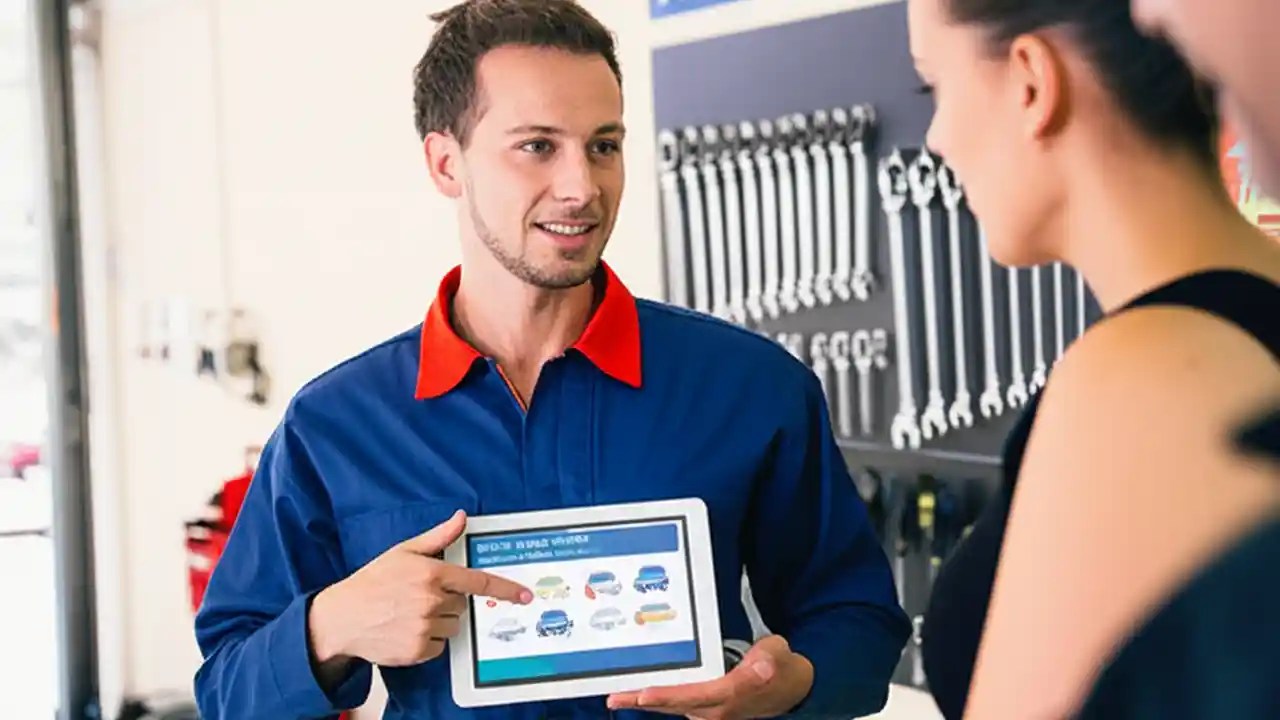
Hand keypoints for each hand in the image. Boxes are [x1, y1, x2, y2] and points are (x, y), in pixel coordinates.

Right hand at [309, 510, 531, 667]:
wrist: (342, 618)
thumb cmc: (372, 582)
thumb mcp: (404, 552)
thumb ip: (438, 537)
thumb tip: (461, 517)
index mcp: (431, 573)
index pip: (477, 581)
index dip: (505, 588)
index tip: (524, 595)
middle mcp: (430, 600)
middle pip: (462, 604)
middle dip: (447, 601)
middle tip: (420, 597)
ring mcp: (424, 627)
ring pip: (453, 625)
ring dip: (439, 621)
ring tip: (410, 614)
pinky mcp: (417, 649)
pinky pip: (439, 646)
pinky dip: (428, 641)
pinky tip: (407, 629)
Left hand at [606, 635, 813, 719]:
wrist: (791, 688)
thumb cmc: (782, 669)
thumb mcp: (780, 657)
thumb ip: (769, 661)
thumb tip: (762, 667)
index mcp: (732, 695)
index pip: (694, 696)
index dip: (668, 697)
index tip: (644, 694)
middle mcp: (717, 709)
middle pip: (675, 706)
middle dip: (643, 702)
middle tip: (614, 698)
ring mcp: (711, 711)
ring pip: (673, 707)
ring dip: (645, 703)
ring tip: (617, 697)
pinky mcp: (707, 708)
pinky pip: (678, 704)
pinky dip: (658, 700)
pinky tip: (640, 694)